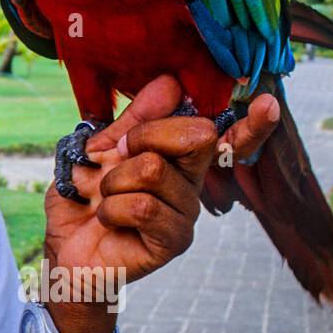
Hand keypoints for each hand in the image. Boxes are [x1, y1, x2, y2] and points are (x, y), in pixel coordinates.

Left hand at [39, 77, 279, 332]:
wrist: (64, 250)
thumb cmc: (83, 199)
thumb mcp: (99, 149)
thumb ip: (134, 120)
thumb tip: (170, 83)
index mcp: (179, 160)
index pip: (223, 138)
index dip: (251, 123)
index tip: (269, 102)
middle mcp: (192, 185)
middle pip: (196, 137)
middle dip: (144, 135)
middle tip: (116, 155)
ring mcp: (186, 215)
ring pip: (155, 170)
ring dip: (114, 181)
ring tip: (106, 198)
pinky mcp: (174, 242)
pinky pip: (145, 206)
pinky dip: (112, 207)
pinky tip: (107, 219)